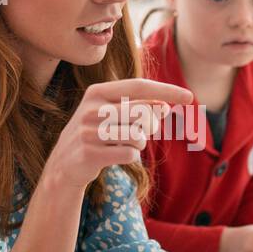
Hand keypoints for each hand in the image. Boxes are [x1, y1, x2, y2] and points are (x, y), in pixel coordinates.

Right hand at [41, 79, 193, 192]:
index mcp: (96, 92)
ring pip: (138, 136)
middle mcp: (91, 109)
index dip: (166, 90)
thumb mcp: (112, 115)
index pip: (139, 87)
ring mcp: (89, 132)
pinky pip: (130, 154)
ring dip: (139, 143)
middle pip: (142, 113)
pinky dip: (131, 157)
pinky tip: (116, 156)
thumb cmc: (95, 135)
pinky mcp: (90, 153)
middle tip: (143, 132)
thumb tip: (165, 106)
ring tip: (124, 145)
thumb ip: (137, 107)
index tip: (189, 97)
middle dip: (150, 125)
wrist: (63, 164)